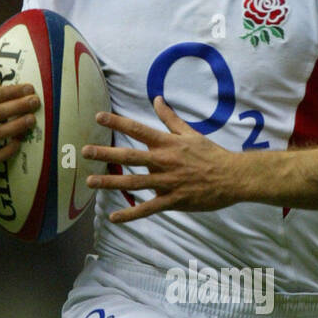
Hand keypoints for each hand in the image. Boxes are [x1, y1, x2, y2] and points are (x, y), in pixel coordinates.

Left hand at [82, 97, 239, 223]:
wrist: (232, 177)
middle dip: (106, 153)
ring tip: (90, 181)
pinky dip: (131, 214)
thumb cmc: (211, 155)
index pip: (138, 130)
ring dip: (111, 182)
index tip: (98, 117)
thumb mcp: (190, 133)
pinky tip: (114, 218)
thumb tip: (157, 99)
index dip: (117, 122)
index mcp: (168, 143)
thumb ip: (170, 119)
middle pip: (130, 156)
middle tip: (85, 151)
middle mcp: (164, 161)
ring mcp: (167, 182)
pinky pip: (148, 209)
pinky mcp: (173, 200)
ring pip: (134, 182)